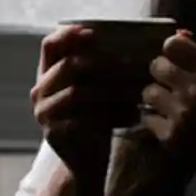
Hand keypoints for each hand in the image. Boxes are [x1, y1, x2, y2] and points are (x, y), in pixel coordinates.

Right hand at [31, 25, 141, 184]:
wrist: (85, 163)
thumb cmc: (98, 119)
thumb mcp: (98, 88)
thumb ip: (108, 65)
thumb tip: (154, 37)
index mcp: (47, 74)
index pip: (50, 45)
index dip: (70, 34)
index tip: (97, 32)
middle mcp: (40, 91)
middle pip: (69, 65)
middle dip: (105, 61)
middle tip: (135, 61)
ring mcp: (45, 113)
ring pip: (79, 92)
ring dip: (113, 89)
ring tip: (140, 90)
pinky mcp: (55, 133)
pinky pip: (85, 118)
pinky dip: (112, 114)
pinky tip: (134, 114)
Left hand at [139, 33, 195, 193]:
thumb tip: (175, 38)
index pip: (173, 45)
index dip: (171, 51)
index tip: (175, 60)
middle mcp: (195, 90)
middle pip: (156, 66)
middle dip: (161, 74)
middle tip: (170, 84)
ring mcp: (180, 114)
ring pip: (148, 92)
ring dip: (156, 98)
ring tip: (168, 106)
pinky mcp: (169, 137)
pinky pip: (147, 117)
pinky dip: (154, 120)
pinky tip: (168, 124)